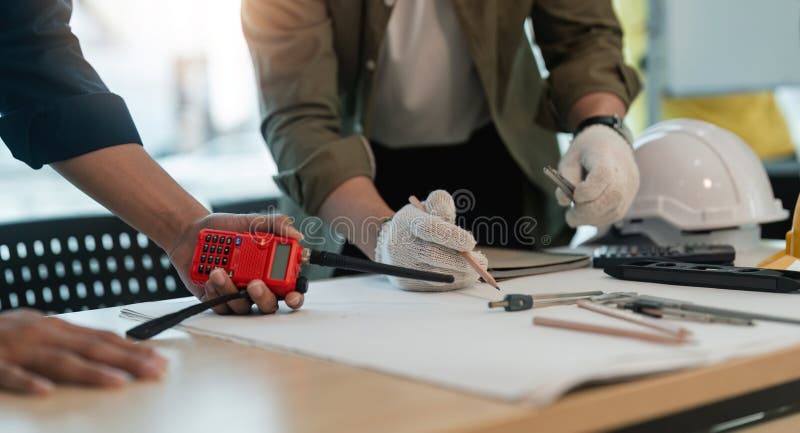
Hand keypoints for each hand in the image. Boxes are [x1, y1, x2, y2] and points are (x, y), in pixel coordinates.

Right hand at [0, 309, 165, 394]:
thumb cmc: (0, 335)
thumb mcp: (38, 331)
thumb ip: (70, 339)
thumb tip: (110, 344)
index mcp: (54, 327)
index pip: (101, 338)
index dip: (132, 348)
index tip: (159, 358)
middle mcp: (40, 333)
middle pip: (90, 347)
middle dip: (126, 359)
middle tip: (154, 370)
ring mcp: (16, 348)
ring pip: (58, 360)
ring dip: (90, 371)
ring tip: (117, 381)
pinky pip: (9, 375)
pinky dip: (27, 381)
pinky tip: (45, 390)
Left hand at [168, 213, 305, 313]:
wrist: (194, 233)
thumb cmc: (227, 228)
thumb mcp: (253, 221)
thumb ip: (277, 225)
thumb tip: (297, 234)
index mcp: (272, 269)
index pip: (290, 289)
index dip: (294, 296)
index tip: (291, 295)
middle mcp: (258, 285)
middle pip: (269, 305)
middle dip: (263, 297)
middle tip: (254, 283)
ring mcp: (238, 294)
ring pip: (242, 306)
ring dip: (231, 291)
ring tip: (219, 272)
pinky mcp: (218, 299)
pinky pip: (220, 305)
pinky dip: (216, 292)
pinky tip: (211, 277)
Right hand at [375, 190, 486, 290]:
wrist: (390, 242)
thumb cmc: (415, 223)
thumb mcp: (426, 206)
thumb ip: (440, 203)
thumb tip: (449, 218)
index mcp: (408, 221)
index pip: (430, 228)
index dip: (452, 236)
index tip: (471, 242)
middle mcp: (401, 244)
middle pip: (433, 255)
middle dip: (461, 260)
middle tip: (481, 262)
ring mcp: (402, 265)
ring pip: (436, 274)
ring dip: (460, 274)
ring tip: (475, 271)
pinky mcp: (406, 282)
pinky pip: (434, 286)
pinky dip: (452, 283)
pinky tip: (462, 276)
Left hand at [557, 125, 639, 226]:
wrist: (611, 141)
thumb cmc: (587, 150)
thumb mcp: (570, 158)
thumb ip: (565, 179)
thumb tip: (564, 201)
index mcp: (607, 156)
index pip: (603, 177)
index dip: (586, 191)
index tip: (574, 195)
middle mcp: (624, 172)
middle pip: (611, 198)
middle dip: (587, 213)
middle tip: (570, 217)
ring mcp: (631, 186)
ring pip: (615, 211)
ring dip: (592, 219)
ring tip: (576, 216)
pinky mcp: (631, 195)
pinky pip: (617, 213)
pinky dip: (600, 219)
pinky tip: (588, 216)